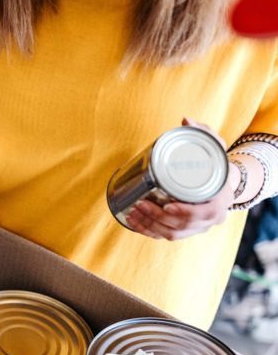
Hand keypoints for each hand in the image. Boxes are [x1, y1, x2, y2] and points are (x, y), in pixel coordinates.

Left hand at [124, 117, 235, 240]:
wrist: (221, 183)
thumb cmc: (215, 164)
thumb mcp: (214, 147)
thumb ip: (203, 132)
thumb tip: (185, 119)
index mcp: (220, 200)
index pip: (204, 213)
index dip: (185, 212)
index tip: (167, 205)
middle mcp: (211, 219)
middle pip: (183, 225)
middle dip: (157, 218)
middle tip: (140, 205)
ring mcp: (198, 227)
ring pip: (172, 233)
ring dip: (150, 226)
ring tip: (133, 212)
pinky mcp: (185, 231)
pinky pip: (166, 236)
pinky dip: (149, 232)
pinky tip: (134, 223)